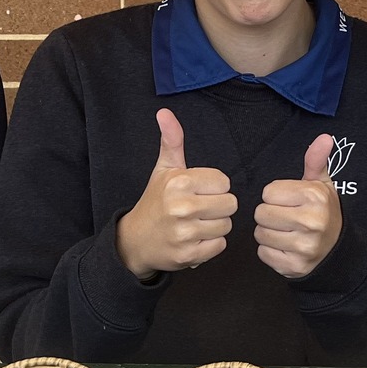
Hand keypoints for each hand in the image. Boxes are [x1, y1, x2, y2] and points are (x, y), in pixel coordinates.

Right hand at [116, 109, 237, 278]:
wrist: (135, 240)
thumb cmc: (155, 202)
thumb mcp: (163, 169)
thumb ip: (172, 141)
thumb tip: (165, 112)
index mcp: (180, 182)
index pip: (224, 182)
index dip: (214, 187)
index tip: (197, 192)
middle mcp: (182, 207)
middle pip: (230, 204)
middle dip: (218, 207)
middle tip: (199, 209)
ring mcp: (185, 233)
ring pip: (226, 225)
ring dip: (214, 226)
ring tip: (195, 224)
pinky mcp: (189, 255)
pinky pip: (220, 245)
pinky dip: (210, 244)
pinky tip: (194, 239)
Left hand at [255, 133, 342, 279]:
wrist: (337, 251)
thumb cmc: (322, 213)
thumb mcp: (321, 185)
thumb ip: (316, 161)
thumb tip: (325, 137)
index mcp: (315, 197)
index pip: (268, 192)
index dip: (276, 196)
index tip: (289, 201)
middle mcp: (311, 222)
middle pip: (261, 213)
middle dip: (270, 214)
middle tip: (285, 218)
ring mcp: (303, 247)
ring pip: (260, 233)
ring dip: (268, 233)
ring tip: (285, 232)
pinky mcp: (294, 266)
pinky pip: (263, 253)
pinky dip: (270, 251)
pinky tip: (285, 247)